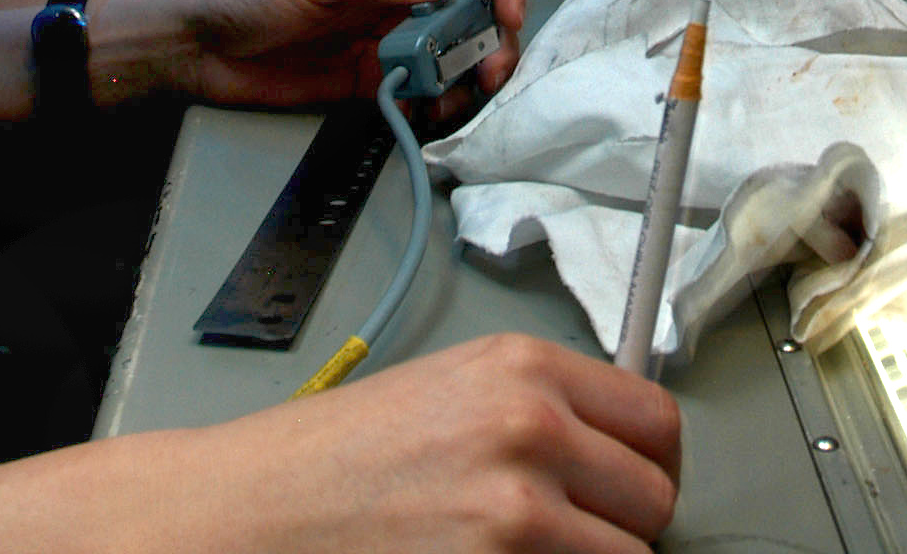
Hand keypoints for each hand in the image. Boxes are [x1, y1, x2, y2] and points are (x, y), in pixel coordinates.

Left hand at [87, 0, 527, 109]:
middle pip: (472, 17)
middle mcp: (399, 2)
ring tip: (459, 104)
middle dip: (493, 45)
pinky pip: (415, 99)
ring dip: (467, 82)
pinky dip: (431, 110)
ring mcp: (384, 46)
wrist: (195, 44)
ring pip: (450, 62)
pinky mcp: (365, 87)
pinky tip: (422, 119)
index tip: (510, 21)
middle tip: (490, 78)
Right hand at [93, 333, 680, 553]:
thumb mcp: (448, 393)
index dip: (646, 467)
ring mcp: (517, 511)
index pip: (657, 422)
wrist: (249, 512)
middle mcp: (530, 427)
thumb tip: (614, 452)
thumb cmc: (330, 461)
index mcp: (522, 368)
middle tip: (568, 537)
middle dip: (621, 528)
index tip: (627, 491)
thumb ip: (539, 409)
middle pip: (654, 499)